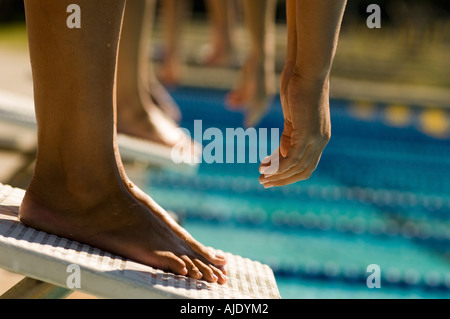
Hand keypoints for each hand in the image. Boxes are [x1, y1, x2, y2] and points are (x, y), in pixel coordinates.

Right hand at [259, 63, 330, 186]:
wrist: (308, 70)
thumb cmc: (300, 88)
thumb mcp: (292, 117)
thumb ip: (289, 136)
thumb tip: (282, 154)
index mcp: (319, 137)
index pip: (307, 165)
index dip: (289, 175)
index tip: (272, 176)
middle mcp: (321, 140)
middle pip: (304, 171)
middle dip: (283, 180)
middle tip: (264, 182)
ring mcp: (316, 138)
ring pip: (297, 167)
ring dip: (277, 175)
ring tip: (261, 177)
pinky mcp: (307, 133)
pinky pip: (292, 158)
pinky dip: (277, 166)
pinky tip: (265, 168)